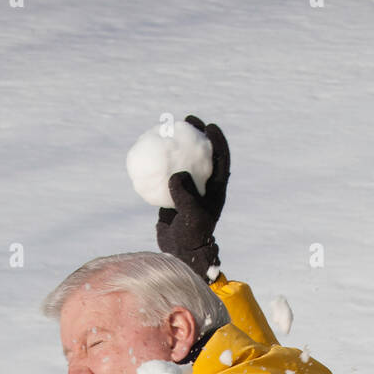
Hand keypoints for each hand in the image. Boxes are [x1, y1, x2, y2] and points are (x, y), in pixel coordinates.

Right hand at [156, 114, 230, 280]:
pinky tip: (152, 153)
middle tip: (187, 120)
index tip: (208, 125)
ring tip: (168, 130)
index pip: (220, 159)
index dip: (217, 140)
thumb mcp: (192, 216)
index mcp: (216, 190)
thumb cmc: (191, 237)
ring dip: (178, 145)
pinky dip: (162, 163)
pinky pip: (168, 174)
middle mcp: (204, 187)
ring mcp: (188, 191)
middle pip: (203, 154)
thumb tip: (177, 174)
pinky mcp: (173, 196)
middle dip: (197, 135)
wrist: (180, 254)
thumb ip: (186, 195)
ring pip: (185, 162)